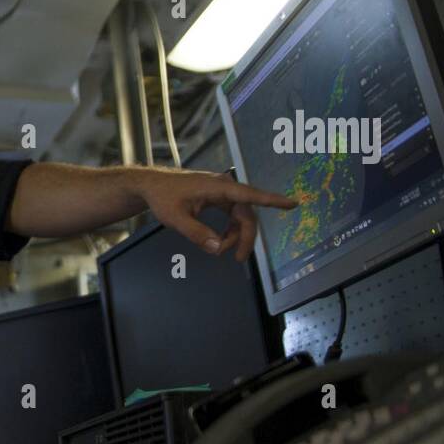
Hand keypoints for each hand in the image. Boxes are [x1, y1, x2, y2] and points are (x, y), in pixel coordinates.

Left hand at [134, 168, 297, 260]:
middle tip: (239, 258)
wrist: (152, 185)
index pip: (250, 195)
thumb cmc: (163, 197)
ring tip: (221, 249)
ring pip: (240, 216)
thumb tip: (218, 249)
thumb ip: (196, 234)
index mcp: (218, 187)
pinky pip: (232, 215)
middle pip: (246, 213)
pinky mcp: (218, 197)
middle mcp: (224, 186)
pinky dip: (229, 229)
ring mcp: (222, 191)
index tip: (292, 204)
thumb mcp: (176, 218)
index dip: (272, 200)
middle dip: (244, 236)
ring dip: (235, 234)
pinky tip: (220, 240)